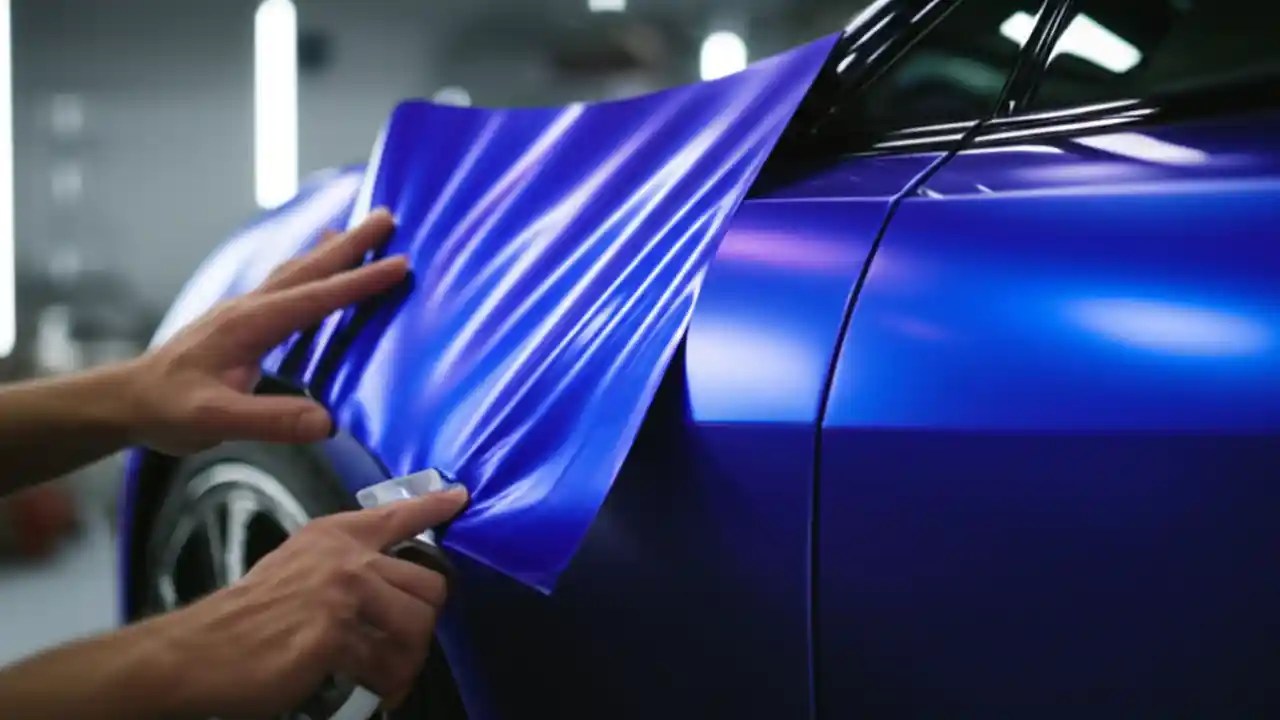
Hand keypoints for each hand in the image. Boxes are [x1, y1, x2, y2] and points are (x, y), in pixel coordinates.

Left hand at [128, 209, 405, 455]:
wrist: (127, 400)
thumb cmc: (167, 409)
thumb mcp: (215, 420)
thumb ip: (270, 420)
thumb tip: (327, 422)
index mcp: (250, 325)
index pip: (314, 298)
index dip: (359, 282)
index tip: (399, 264)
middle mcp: (250, 308)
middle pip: (309, 268)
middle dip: (351, 244)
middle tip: (387, 217)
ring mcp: (244, 311)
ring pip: (297, 270)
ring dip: (333, 249)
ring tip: (361, 229)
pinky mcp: (242, 321)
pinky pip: (286, 283)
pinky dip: (310, 265)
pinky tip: (316, 262)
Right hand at [145, 486, 467, 717]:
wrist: (197, 652)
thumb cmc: (244, 616)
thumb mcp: (295, 565)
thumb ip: (340, 562)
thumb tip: (387, 579)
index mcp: (333, 535)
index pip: (395, 514)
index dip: (433, 506)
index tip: (458, 498)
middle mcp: (344, 558)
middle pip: (429, 584)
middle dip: (424, 621)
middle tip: (400, 644)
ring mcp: (341, 595)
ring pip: (418, 625)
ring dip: (410, 658)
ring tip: (390, 675)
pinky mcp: (334, 636)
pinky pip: (388, 663)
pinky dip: (387, 685)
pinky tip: (374, 693)